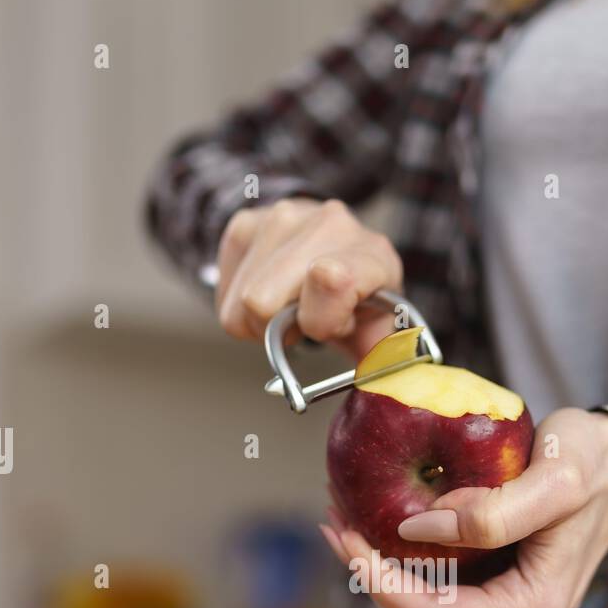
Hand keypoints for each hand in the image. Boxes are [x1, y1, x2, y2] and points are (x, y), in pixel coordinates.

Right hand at [216, 197, 402, 357]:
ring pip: (241, 302)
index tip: (328, 328)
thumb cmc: (358, 302)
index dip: (319, 319)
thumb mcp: (378, 333)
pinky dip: (242, 306)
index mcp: (370, 254)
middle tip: (305, 324)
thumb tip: (383, 390)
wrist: (337, 251)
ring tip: (291, 307)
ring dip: (261, 321)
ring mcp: (281, 218)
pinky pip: (224, 293)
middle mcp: (327, 225)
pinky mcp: (246, 223)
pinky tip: (273, 292)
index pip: (330, 279)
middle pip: (262, 303)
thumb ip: (382, 364)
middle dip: (280, 330)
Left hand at [320, 408, 607, 607]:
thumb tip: (413, 531)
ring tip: (349, 521)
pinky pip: (443, 590)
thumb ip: (489, 513)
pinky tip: (382, 527)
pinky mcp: (505, 595)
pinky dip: (408, 562)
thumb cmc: (597, 463)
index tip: (345, 533)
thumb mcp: (553, 477)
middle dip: (372, 575)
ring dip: (384, 569)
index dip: (377, 580)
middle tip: (335, 523)